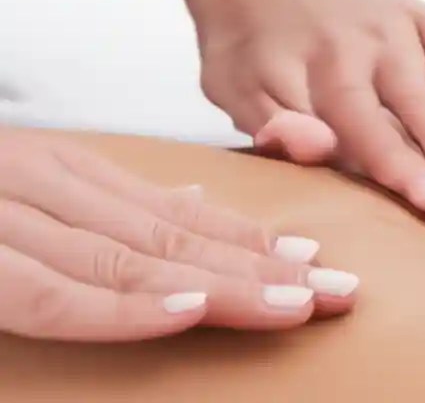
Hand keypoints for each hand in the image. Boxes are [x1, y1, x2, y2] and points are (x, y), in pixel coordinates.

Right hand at [0, 128, 357, 341]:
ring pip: (131, 261)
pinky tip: (190, 310)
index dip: (245, 238)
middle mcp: (42, 185)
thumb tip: (192, 202)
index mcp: (59, 169)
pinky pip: (55, 294)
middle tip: (337, 288)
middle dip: (260, 267)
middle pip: (168, 236)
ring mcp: (6, 220)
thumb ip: (104, 200)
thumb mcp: (21, 184)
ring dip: (221, 285)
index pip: (169, 211)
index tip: (311, 258)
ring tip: (296, 303)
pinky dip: (125, 305)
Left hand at [183, 0, 424, 212]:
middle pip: (404, 107)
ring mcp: (392, 28)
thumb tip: (317, 147)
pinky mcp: (419, 18)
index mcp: (306, 67)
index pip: (357, 126)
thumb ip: (271, 122)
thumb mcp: (231, 88)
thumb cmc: (250, 46)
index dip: (396, 165)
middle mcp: (355, 44)